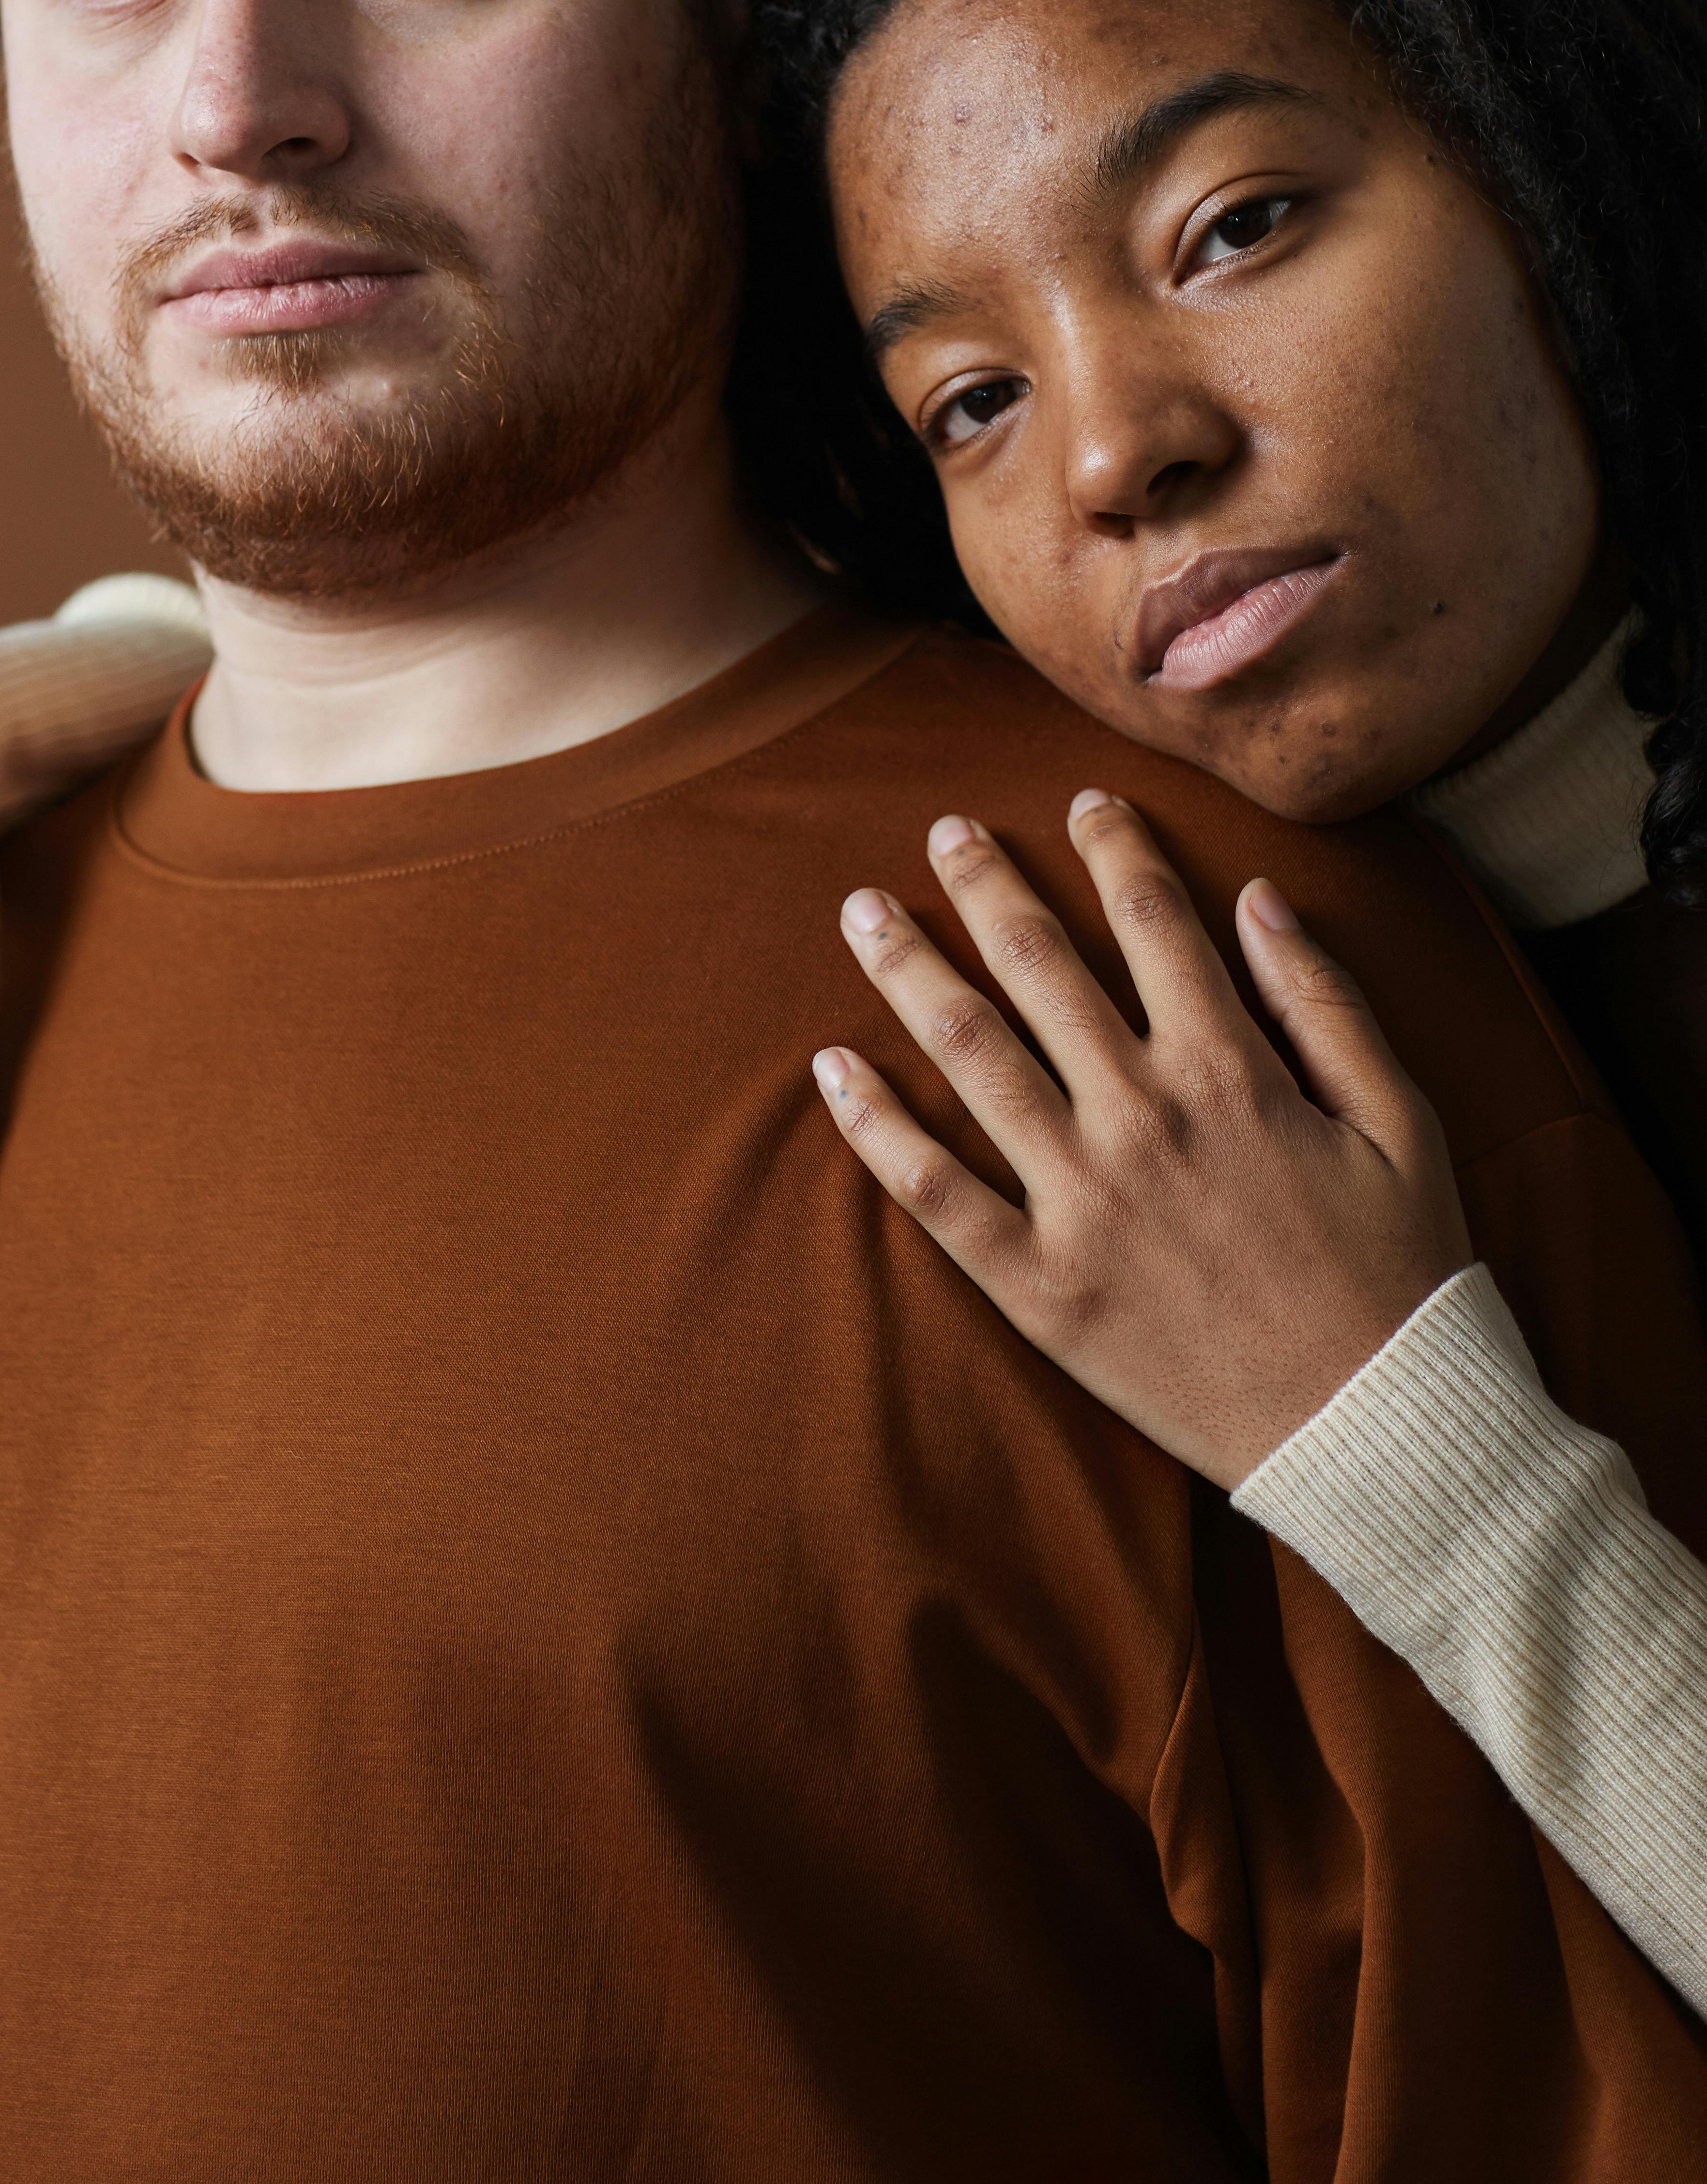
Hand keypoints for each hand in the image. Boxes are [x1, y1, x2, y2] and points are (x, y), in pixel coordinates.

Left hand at [814, 791, 1471, 1487]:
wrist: (1378, 1433)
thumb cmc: (1401, 1275)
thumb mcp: (1401, 1122)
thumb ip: (1326, 1002)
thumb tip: (1259, 896)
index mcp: (1230, 1071)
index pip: (1152, 920)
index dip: (1114, 848)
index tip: (1083, 801)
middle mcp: (1142, 1119)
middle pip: (1039, 964)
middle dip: (985, 882)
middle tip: (943, 829)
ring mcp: (1082, 1204)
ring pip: (969, 1053)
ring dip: (908, 969)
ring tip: (862, 911)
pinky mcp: (1041, 1288)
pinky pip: (935, 1193)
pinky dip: (876, 1126)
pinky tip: (832, 1068)